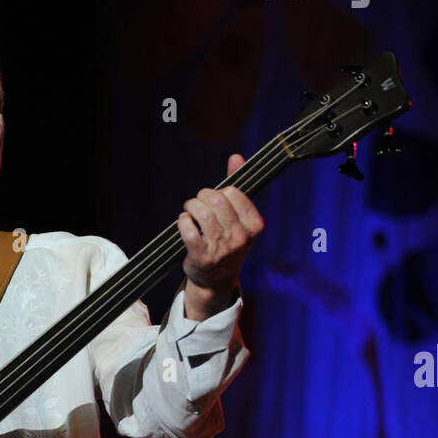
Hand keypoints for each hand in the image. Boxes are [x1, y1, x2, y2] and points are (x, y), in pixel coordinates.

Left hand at [178, 153, 264, 320]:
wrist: (216, 280)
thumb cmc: (226, 241)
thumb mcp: (237, 217)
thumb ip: (237, 186)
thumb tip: (236, 157)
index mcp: (254, 226)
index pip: (233, 193)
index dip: (220, 192)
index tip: (215, 199)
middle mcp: (240, 238)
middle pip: (216, 200)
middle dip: (202, 196)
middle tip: (197, 202)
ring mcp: (222, 250)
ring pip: (201, 213)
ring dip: (191, 207)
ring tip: (189, 211)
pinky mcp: (202, 258)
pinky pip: (188, 230)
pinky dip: (183, 221)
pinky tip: (184, 223)